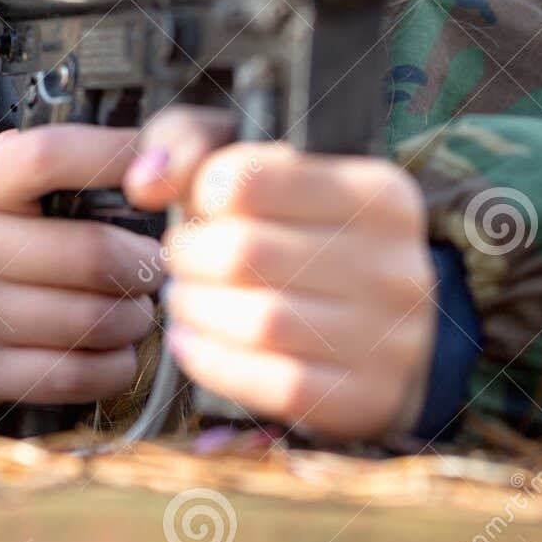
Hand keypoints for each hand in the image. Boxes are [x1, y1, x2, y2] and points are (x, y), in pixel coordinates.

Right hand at [0, 126, 160, 438]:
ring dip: (134, 322)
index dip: (116, 157)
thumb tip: (130, 147)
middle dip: (146, 268)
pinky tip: (113, 357)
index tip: (161, 173)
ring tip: (136, 316)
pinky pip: (68, 372)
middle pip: (91, 253)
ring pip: (89, 319)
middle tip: (158, 272)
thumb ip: (27, 174)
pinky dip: (111, 368)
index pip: (48, 154)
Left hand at [123, 108, 435, 440]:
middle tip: (181, 259)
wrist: (397, 327)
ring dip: (196, 309)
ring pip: (259, 323)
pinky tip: (192, 342)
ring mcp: (388, 336)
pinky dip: (212, 362)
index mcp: (376, 192)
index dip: (201, 193)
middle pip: (246, 253)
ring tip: (185, 298)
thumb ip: (194, 145)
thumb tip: (145, 181)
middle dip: (189, 256)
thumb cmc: (310, 234)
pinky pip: (272, 385)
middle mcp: (392, 262)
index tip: (199, 206)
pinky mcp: (366, 397)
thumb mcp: (265, 167)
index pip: (253, 178)